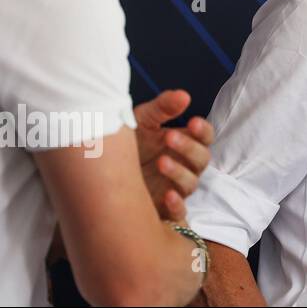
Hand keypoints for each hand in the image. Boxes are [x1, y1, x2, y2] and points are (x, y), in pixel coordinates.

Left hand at [134, 90, 213, 221]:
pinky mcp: (163, 209)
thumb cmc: (128, 144)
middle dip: (189, 148)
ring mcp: (175, 188)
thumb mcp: (142, 121)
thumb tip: (184, 95)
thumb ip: (163, 108)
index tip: (192, 121)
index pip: (205, 137)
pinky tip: (167, 196)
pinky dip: (177, 205)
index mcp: (184, 143)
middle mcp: (185, 166)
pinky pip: (179, 212)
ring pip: (191, 183)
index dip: (203, 131)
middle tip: (169, 137)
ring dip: (180, 173)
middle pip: (202, 159)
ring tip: (160, 161)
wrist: (99, 174)